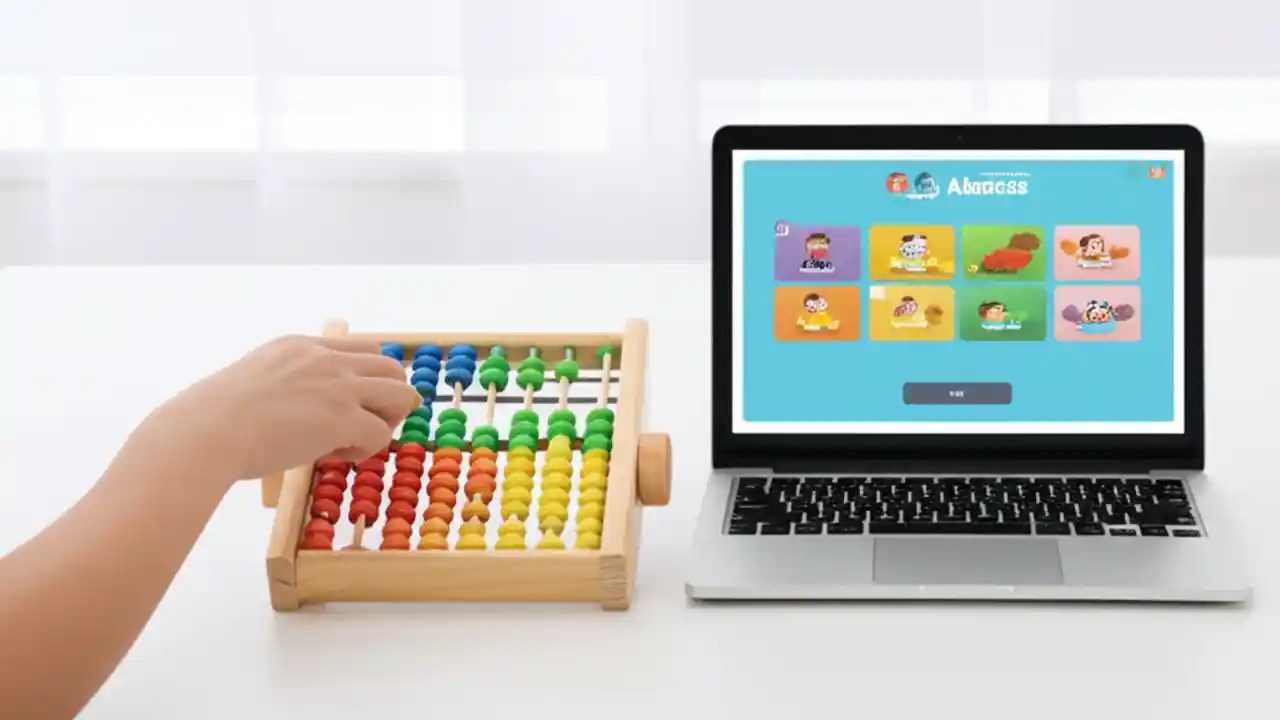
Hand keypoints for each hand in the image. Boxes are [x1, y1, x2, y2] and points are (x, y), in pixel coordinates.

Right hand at [153, 335, 419, 481]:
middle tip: (362, 426)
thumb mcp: (256, 381)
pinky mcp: (343, 416)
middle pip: (392, 368)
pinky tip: (334, 455)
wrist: (206, 432)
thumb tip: (301, 415)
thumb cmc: (215, 419)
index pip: (363, 348)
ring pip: (402, 394)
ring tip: (354, 441)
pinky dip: (366, 450)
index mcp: (302, 346)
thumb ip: (287, 385)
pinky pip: (382, 434)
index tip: (350, 405)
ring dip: (386, 422)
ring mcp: (338, 385)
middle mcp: (326, 358)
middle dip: (387, 400)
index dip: (366, 380)